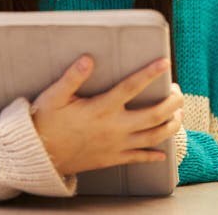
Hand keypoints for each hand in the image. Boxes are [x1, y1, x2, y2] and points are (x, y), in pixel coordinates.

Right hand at [30, 55, 183, 175]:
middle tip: (178, 92)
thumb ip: (72, 77)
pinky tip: (162, 154)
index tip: (165, 62)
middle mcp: (114, 127)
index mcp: (101, 108)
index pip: (132, 87)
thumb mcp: (54, 97)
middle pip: (155, 115)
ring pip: (154, 137)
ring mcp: (116, 145)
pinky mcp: (112, 159)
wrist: (38, 157)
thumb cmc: (46, 123)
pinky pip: (138, 159)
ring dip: (171, 126)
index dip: (150, 73)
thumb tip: (88, 59)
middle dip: (173, 103)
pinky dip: (154, 156)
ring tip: (179, 115)